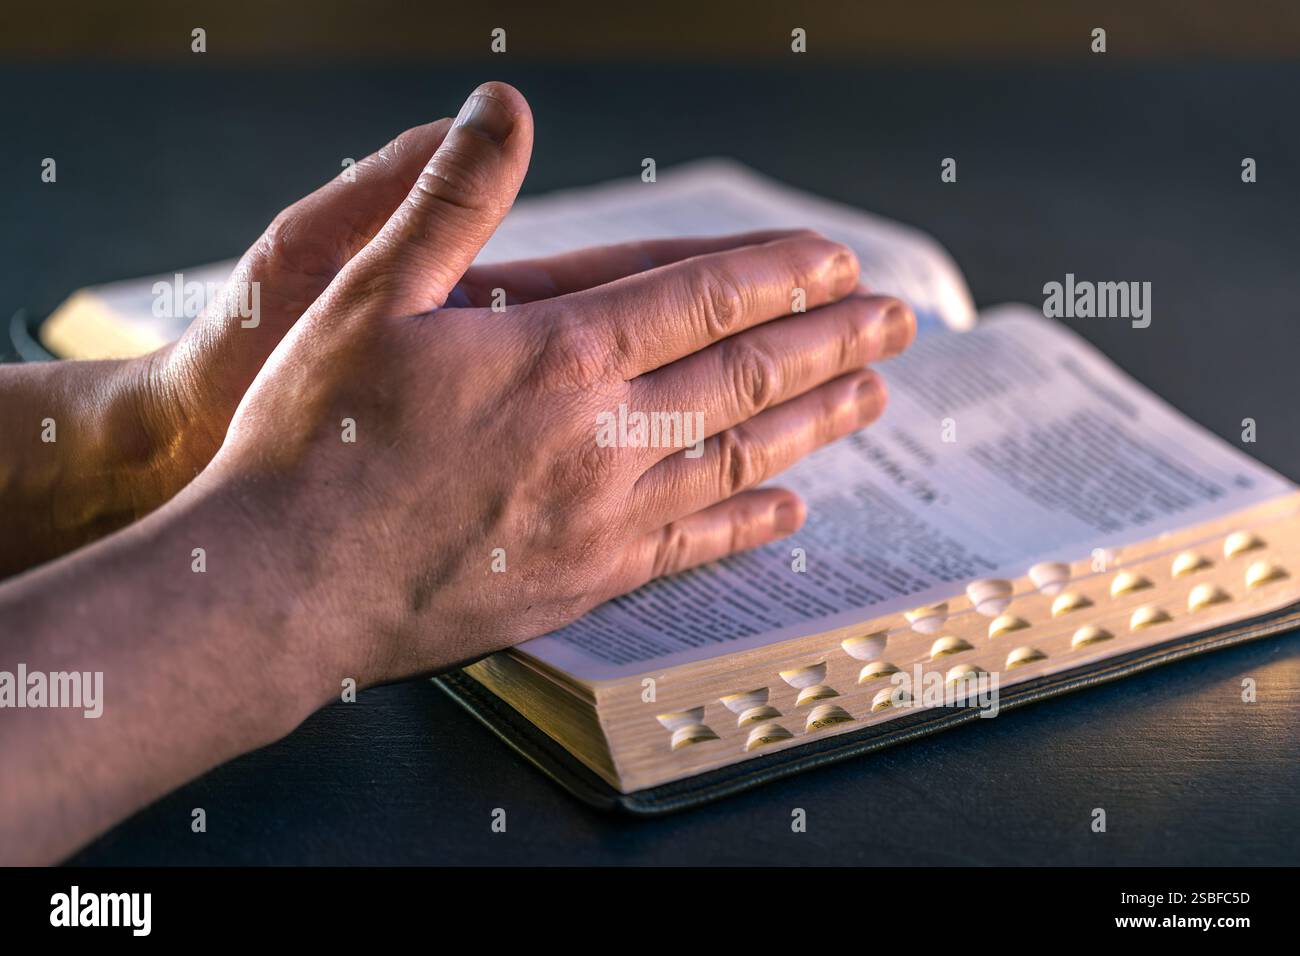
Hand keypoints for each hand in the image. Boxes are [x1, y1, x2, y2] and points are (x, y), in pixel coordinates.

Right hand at [203, 81, 914, 686]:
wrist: (284, 589)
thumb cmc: (314, 439)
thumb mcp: (365, 293)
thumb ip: (450, 199)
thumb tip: (503, 107)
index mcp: (560, 356)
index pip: (701, 299)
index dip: (778, 274)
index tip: (837, 262)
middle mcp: (603, 437)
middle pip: (745, 376)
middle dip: (829, 342)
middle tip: (896, 323)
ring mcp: (604, 518)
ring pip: (738, 457)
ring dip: (813, 423)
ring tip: (871, 398)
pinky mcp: (585, 582)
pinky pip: (694, 547)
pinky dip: (749, 522)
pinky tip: (790, 512)